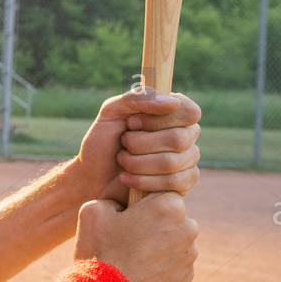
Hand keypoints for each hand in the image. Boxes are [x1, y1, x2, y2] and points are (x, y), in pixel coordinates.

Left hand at [71, 88, 201, 204]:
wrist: (92, 176)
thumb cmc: (103, 141)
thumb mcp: (111, 112)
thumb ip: (137, 98)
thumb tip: (172, 102)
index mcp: (173, 112)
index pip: (189, 112)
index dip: (157, 120)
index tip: (131, 123)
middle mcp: (186, 133)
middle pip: (179, 139)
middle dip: (139, 144)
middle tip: (123, 143)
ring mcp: (188, 159)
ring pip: (172, 163)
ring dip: (136, 163)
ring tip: (122, 161)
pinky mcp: (183, 183)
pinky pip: (174, 183)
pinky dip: (143, 181)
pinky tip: (127, 178)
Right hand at [74, 194, 197, 281]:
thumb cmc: (99, 251)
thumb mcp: (93, 210)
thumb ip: (114, 198)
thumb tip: (123, 204)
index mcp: (168, 206)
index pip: (162, 194)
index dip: (143, 204)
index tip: (128, 215)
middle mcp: (188, 229)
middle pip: (172, 218)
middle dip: (154, 224)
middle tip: (127, 237)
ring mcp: (189, 256)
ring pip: (174, 242)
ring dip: (158, 246)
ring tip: (131, 259)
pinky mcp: (186, 278)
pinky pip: (174, 265)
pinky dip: (159, 267)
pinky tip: (137, 273)